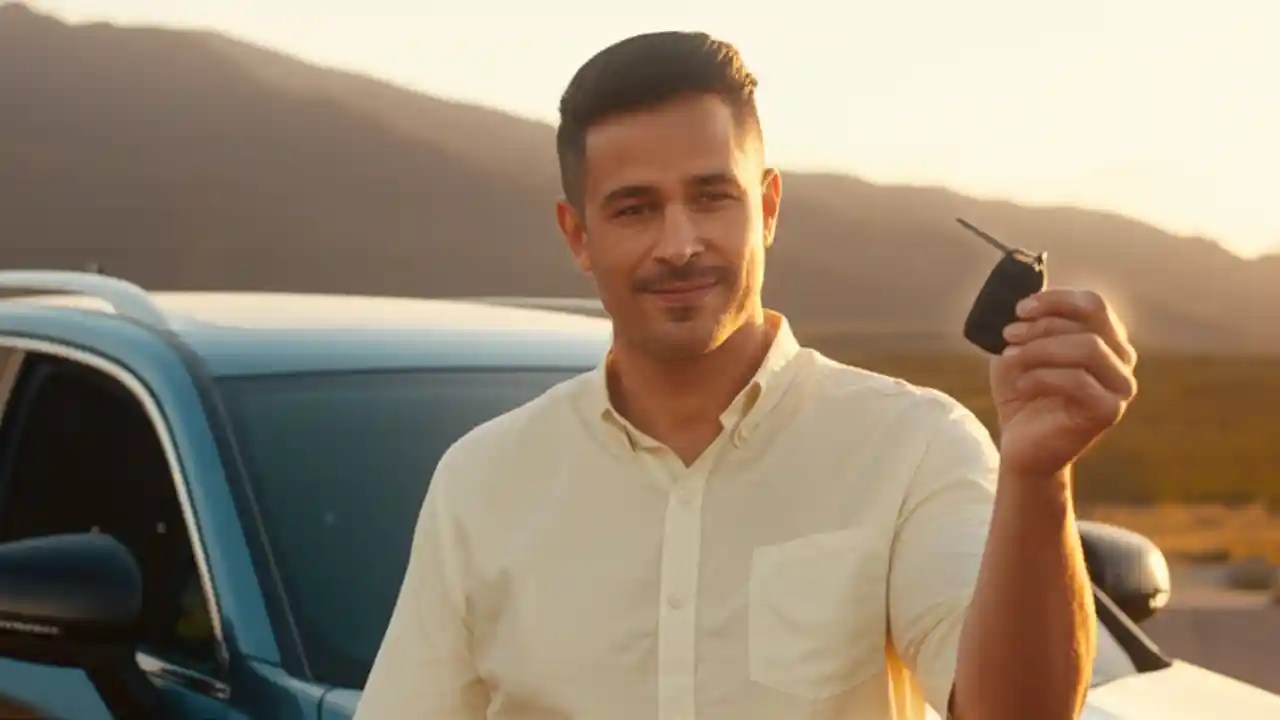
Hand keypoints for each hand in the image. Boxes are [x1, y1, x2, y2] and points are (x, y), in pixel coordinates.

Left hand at [990, 289, 1138, 480]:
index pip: (1093, 304)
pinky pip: (1078, 381)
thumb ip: (1029, 320)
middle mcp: (1121, 360)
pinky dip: (1041, 377)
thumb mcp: (1020, 348)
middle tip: (1009, 335)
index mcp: (1105, 338)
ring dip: (1041, 349)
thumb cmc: (1023, 392)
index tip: (1020, 309)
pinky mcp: (1108, 412)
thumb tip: (1026, 286)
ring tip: (1011, 359)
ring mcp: (1120, 387)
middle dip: (1042, 326)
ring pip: (1088, 348)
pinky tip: (1020, 386)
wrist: (1021, 444)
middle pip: (1090, 324)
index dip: (1055, 300)